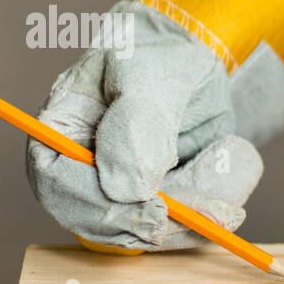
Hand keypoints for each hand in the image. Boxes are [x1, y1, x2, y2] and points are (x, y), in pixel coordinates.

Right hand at [25, 0, 283, 249]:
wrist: (200, 57)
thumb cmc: (165, 55)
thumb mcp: (152, 76)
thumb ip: (135, 126)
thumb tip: (125, 190)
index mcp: (62, 125)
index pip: (55, 180)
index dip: (95, 205)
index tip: (150, 211)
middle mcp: (81, 162)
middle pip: (94, 217)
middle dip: (147, 226)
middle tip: (198, 221)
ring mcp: (116, 183)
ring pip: (138, 228)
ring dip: (183, 227)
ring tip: (225, 211)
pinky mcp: (152, 196)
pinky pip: (170, 224)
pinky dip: (200, 224)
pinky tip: (229, 212)